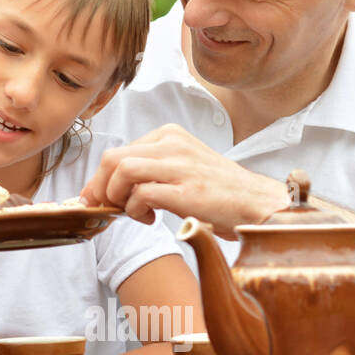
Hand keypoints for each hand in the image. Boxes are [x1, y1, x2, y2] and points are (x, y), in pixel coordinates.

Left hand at [79, 124, 288, 238]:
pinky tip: (150, 218)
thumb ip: (148, 172)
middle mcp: (172, 144)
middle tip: (104, 208)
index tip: (96, 198)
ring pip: (122, 172)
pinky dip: (136, 210)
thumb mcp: (180, 168)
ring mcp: (180, 165)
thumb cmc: (218, 192)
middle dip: (99, 188)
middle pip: (113, 159)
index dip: (100, 178)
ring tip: (132, 212)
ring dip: (116, 198)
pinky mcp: (186, 190)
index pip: (118, 152)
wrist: (257, 203)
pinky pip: (142, 194)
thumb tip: (106, 189)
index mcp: (169, 136)